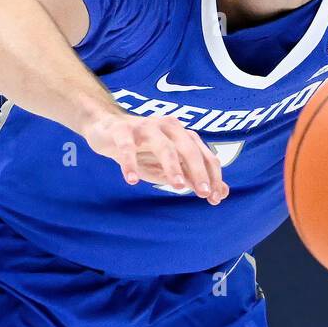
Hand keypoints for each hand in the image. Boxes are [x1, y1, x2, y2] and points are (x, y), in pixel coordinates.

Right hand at [83, 111, 228, 203]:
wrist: (105, 127)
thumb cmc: (142, 149)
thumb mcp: (169, 166)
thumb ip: (194, 177)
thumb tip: (222, 193)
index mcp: (183, 135)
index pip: (205, 156)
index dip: (213, 176)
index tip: (215, 199)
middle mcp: (169, 128)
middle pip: (189, 149)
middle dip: (199, 171)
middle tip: (203, 193)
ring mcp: (146, 127)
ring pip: (164, 146)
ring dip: (173, 167)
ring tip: (178, 186)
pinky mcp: (121, 130)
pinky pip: (127, 147)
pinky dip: (130, 163)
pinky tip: (132, 180)